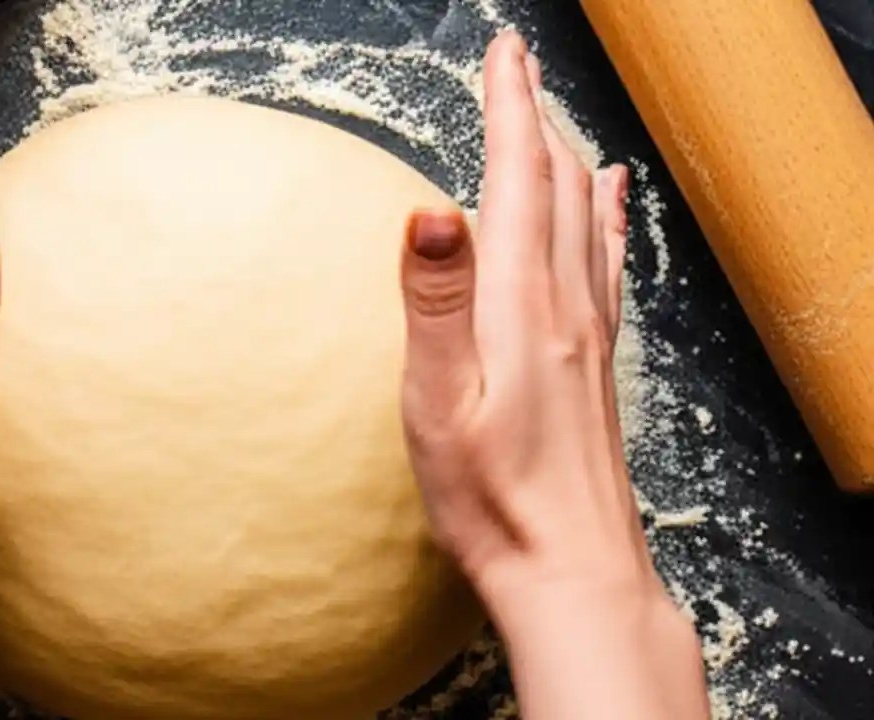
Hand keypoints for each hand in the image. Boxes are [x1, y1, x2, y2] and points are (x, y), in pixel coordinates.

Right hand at [399, 31, 707, 719]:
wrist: (573, 570)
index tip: (503, 50)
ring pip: (582, 216)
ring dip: (563, 152)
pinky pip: (602, 259)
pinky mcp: (595, 361)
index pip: (516, 180)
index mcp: (522, 306)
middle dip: (532, 112)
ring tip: (550, 111)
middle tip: (513, 60)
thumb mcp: (440, 406)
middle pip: (554, 183)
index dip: (509, 108)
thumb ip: (435, 306)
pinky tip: (608, 197)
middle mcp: (566, 306)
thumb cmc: (494, 500)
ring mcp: (589, 333)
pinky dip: (600, 212)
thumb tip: (430, 213)